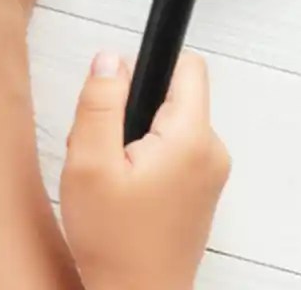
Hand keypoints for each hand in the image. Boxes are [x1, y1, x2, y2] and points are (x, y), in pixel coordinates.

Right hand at [61, 52, 231, 289]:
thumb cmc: (114, 241)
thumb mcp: (88, 163)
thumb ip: (100, 103)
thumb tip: (111, 58)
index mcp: (191, 138)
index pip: (187, 66)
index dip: (145, 66)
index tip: (115, 96)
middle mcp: (212, 151)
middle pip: (171, 95)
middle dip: (129, 110)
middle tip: (101, 152)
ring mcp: (209, 173)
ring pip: (167, 124)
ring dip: (131, 138)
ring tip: (109, 177)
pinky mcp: (199, 190)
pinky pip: (171, 150)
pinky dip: (142, 159)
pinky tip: (121, 191)